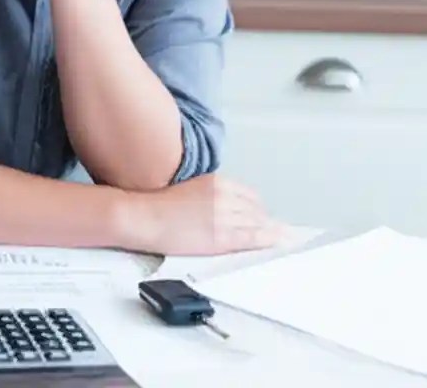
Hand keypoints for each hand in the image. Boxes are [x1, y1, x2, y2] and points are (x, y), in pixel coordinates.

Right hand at [118, 174, 283, 255]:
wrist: (142, 216)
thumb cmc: (156, 205)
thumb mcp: (188, 190)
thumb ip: (210, 196)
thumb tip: (222, 209)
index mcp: (217, 182)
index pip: (250, 196)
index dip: (257, 210)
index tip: (261, 217)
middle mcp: (225, 196)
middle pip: (257, 210)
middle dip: (265, 221)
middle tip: (274, 231)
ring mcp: (225, 216)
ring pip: (259, 223)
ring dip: (272, 232)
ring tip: (284, 239)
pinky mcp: (221, 235)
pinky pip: (254, 238)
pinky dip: (269, 240)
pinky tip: (279, 243)